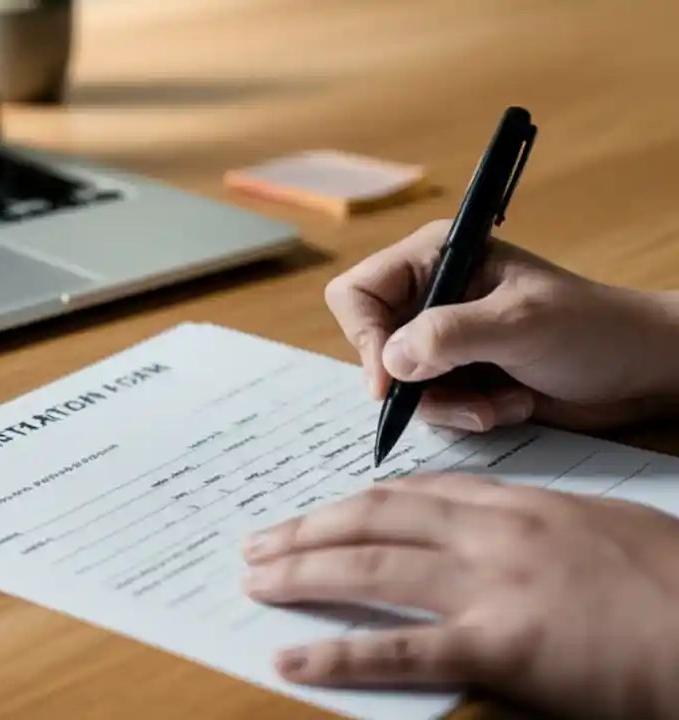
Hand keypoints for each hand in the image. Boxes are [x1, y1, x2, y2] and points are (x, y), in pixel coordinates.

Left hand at [242, 475, 678, 719]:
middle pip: (376, 517)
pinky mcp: (501, 648)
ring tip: (255, 581)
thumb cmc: (677, 586)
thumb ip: (541, 531)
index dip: (359, 503)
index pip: (419, 492)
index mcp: (523, 506)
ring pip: (372, 566)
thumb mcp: (607, 533)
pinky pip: (400, 650)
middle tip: (260, 542)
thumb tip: (501, 542)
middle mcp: (496, 535)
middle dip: (309, 528)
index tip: (322, 513)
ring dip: (301, 572)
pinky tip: (293, 660)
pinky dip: (338, 655)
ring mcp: (494, 587)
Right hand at [325, 220, 678, 430]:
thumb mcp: (519, 324)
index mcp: (437, 257)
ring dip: (450, 404)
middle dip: (418, 383)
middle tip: (463, 396)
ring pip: (401, 385)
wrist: (640, 371)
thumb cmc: (592, 330)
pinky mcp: (458, 374)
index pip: (358, 293)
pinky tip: (510, 403)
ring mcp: (443, 337)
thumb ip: (449, 336)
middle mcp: (431, 294)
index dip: (366, 337)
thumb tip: (389, 361)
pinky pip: (430, 406)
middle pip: (374, 346)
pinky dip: (467, 414)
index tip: (391, 380)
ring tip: (501, 402)